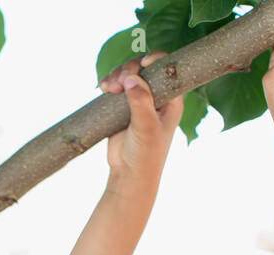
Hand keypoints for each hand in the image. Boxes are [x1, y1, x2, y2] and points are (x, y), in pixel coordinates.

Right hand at [98, 50, 183, 188]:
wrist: (129, 174)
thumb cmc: (145, 154)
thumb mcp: (146, 128)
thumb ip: (141, 102)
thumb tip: (132, 79)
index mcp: (171, 100)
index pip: (166, 69)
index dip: (154, 60)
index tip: (142, 64)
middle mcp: (156, 97)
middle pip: (143, 68)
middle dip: (129, 69)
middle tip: (120, 81)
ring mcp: (138, 101)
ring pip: (127, 75)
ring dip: (116, 75)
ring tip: (108, 88)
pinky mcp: (122, 107)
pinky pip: (115, 86)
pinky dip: (108, 83)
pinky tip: (102, 89)